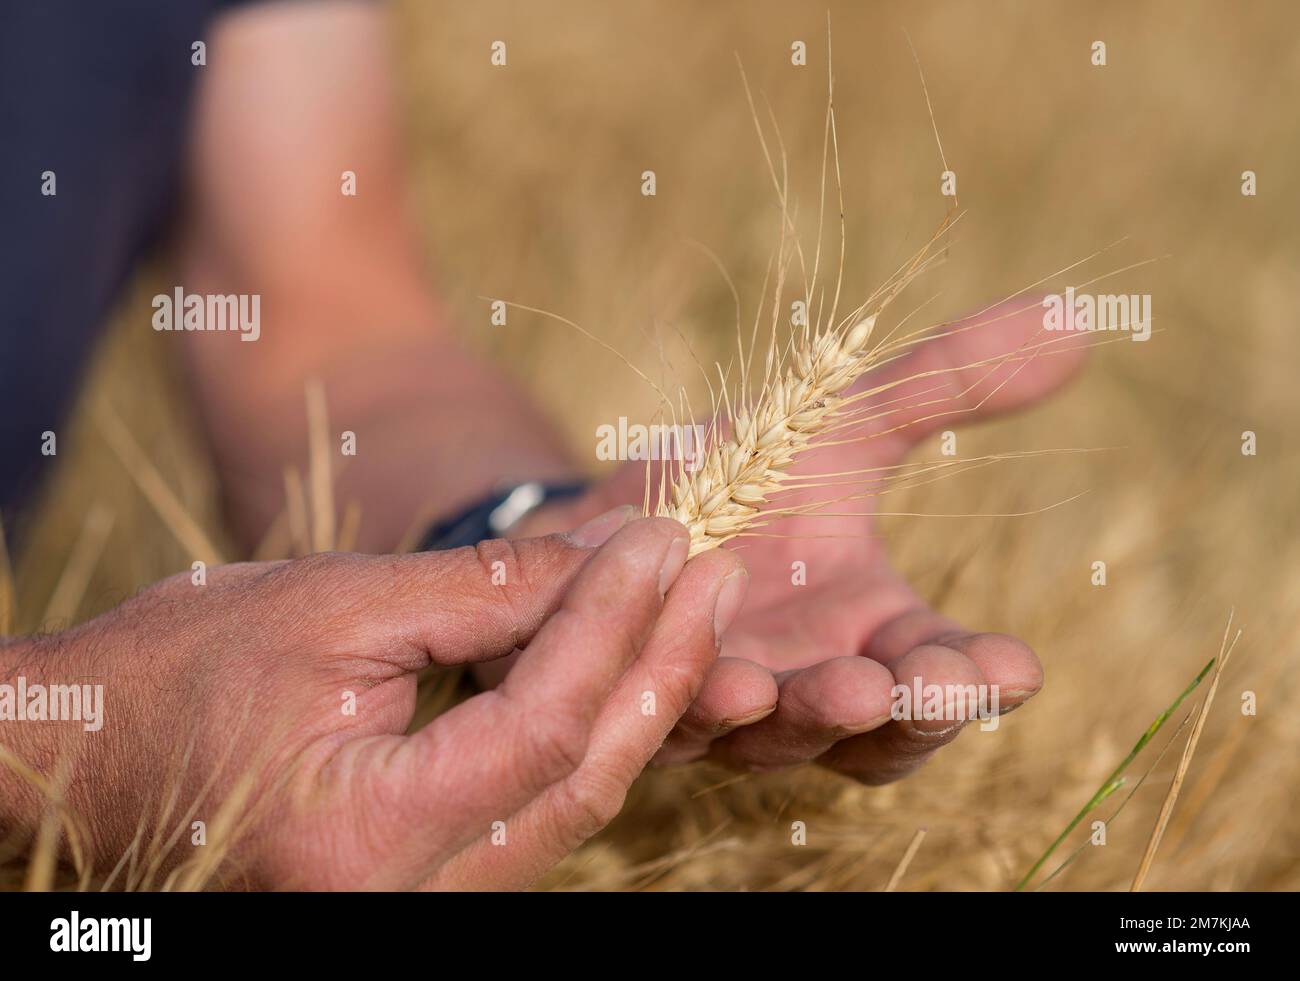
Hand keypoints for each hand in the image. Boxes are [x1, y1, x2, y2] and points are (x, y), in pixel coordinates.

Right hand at [0, 516, 745, 888]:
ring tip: (690, 607)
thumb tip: (608, 555)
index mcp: (360, 838)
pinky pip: (534, 811)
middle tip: (713, 575)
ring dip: (637, 699)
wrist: (84, 758)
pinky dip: (585, 733)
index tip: (662, 539)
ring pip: (570, 804)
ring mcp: (418, 903)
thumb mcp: (333, 607)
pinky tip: (625, 662)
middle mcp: (401, 900)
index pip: (541, 727)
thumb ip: (481, 591)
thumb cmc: (178, 672)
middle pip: (579, 780)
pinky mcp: (426, 881)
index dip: (615, 626)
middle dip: (657, 667)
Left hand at [515, 299, 1084, 783]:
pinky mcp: (640, 696)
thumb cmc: (742, 475)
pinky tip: (692, 664)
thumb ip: (939, 388)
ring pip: (764, 739)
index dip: (976, 680)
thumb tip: (1072, 319)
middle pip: (868, 733)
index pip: (940, 675)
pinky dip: (676, 688)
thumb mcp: (837, 426)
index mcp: (871, 633)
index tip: (1015, 668)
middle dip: (895, 715)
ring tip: (798, 688)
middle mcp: (806, 686)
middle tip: (912, 689)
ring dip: (785, 716)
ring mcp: (723, 706)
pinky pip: (660, 712)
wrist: (621, 500)